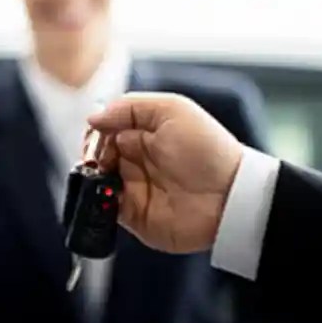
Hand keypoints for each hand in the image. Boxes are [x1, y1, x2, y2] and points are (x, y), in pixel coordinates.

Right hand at [87, 92, 243, 253]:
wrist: (229, 198)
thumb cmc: (207, 151)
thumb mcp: (172, 110)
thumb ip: (129, 107)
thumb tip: (93, 117)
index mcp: (145, 134)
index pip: (106, 130)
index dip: (96, 131)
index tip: (95, 134)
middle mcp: (137, 161)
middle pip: (97, 155)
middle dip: (92, 154)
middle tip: (100, 158)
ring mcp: (134, 188)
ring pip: (96, 180)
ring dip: (92, 176)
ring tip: (101, 175)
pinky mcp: (133, 215)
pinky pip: (103, 207)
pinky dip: (96, 200)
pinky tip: (104, 192)